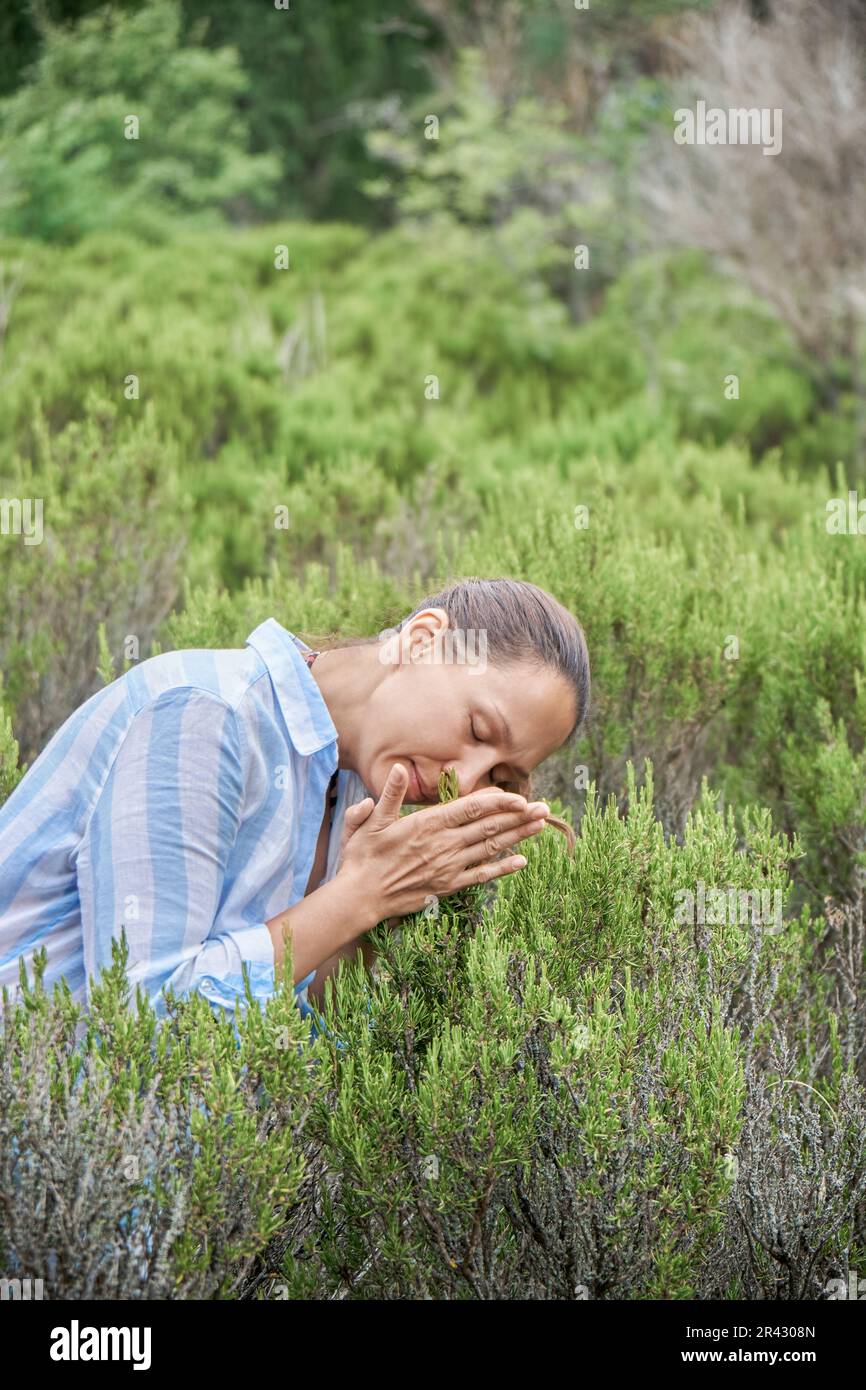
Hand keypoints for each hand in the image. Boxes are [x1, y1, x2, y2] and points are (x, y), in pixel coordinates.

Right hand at [337, 762, 549, 921]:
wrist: (360, 897)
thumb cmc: (363, 857)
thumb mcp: (370, 821)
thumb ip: (389, 794)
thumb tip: (396, 768)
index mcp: (427, 825)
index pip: (469, 809)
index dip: (497, 803)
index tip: (519, 798)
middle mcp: (443, 845)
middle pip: (488, 827)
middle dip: (518, 817)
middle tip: (544, 809)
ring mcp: (448, 867)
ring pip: (489, 849)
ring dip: (517, 837)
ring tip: (539, 826)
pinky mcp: (447, 886)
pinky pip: (480, 877)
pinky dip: (501, 869)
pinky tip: (521, 862)